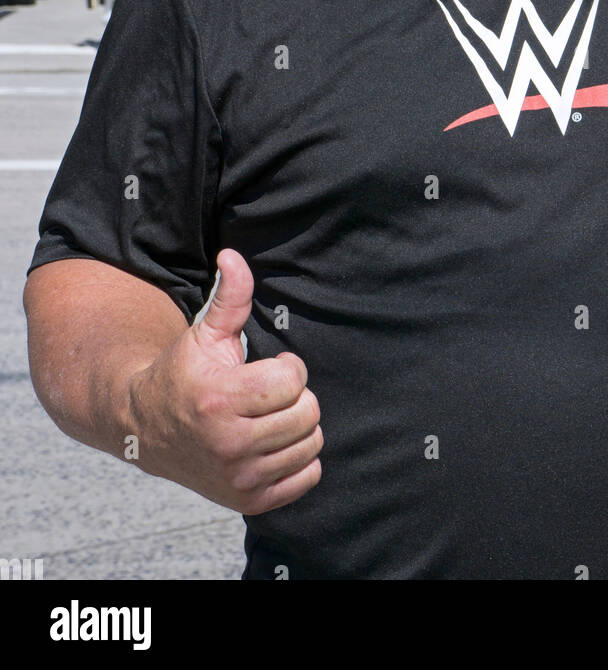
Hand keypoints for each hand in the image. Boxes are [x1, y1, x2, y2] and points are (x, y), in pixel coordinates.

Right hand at [127, 249, 321, 514]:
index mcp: (219, 399)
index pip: (293, 382)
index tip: (270, 367)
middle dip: (297, 396)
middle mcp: (229, 444)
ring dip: (299, 426)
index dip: (289, 368)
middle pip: (308, 414)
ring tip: (272, 415)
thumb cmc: (183, 375)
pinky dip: (299, 458)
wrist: (146, 430)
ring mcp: (239, 477)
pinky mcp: (248, 501)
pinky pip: (307, 477)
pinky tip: (274, 442)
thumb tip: (233, 256)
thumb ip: (229, 296)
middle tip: (272, 392)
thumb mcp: (204, 333)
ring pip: (311, 445)